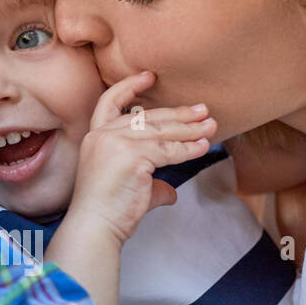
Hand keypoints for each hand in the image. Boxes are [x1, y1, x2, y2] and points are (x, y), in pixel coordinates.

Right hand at [71, 71, 216, 244]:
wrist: (95, 229)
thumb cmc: (107, 212)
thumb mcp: (127, 185)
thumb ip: (150, 182)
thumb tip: (169, 191)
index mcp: (95, 137)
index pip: (110, 102)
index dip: (129, 86)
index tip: (150, 76)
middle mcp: (103, 135)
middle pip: (146, 116)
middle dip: (178, 113)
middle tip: (203, 110)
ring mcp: (116, 143)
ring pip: (160, 131)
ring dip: (189, 129)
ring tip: (211, 126)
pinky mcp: (132, 156)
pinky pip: (168, 150)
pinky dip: (188, 149)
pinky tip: (202, 147)